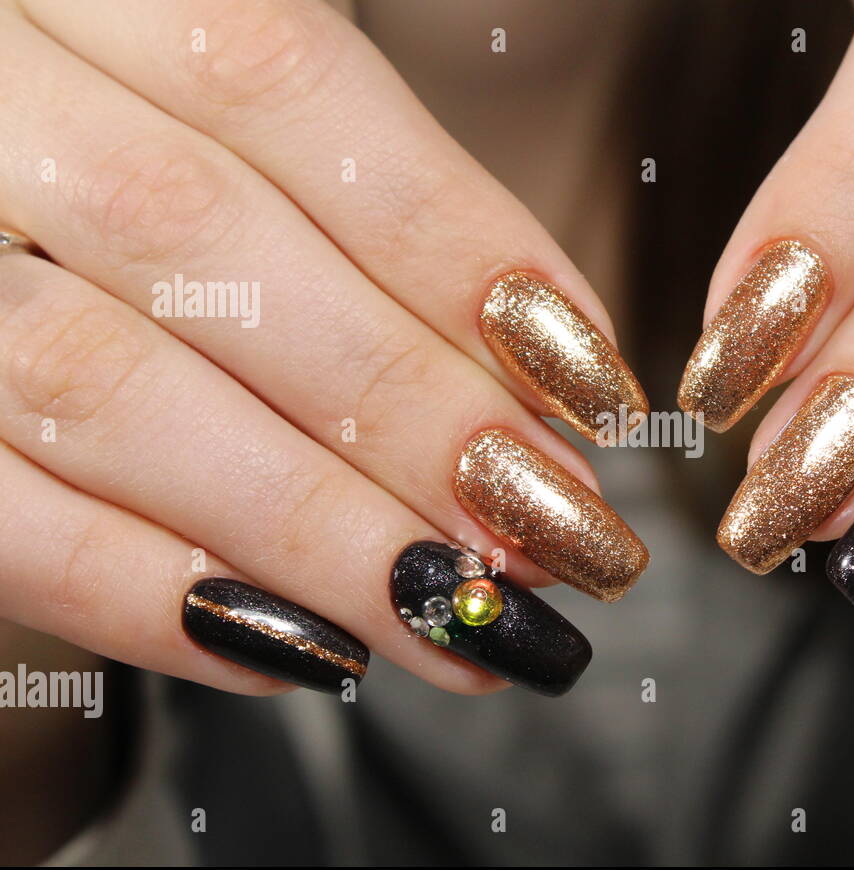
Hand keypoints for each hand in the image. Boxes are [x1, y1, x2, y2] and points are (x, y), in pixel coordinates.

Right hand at [0, 0, 647, 696]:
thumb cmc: (105, 146)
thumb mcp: (201, 106)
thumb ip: (346, 200)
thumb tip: (538, 372)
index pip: (282, 80)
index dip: (455, 243)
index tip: (590, 382)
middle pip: (207, 244)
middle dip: (411, 408)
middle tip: (557, 525)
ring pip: (104, 387)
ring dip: (318, 526)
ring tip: (462, 611)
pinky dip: (155, 596)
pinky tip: (303, 646)